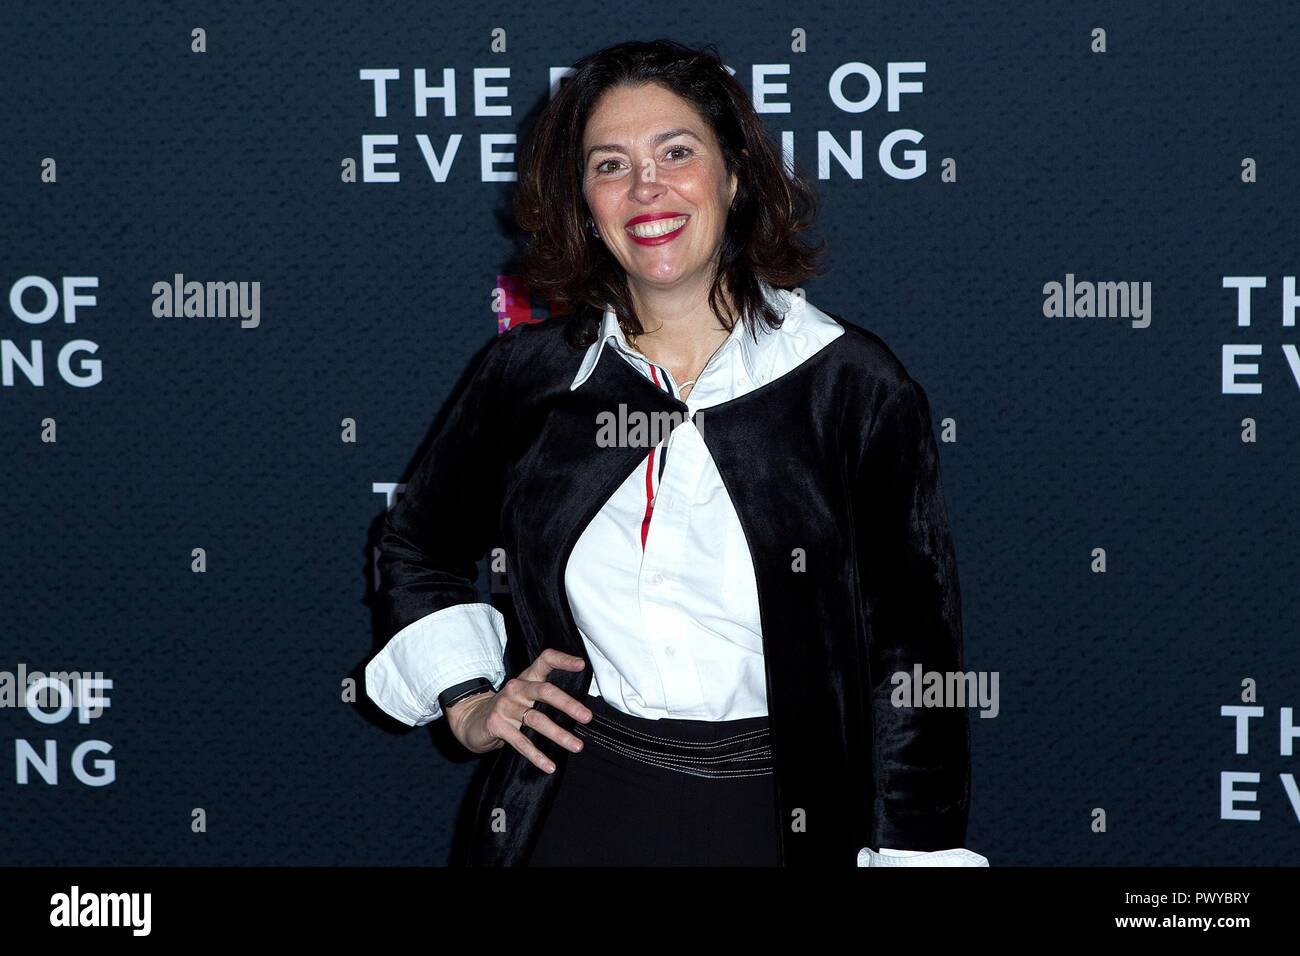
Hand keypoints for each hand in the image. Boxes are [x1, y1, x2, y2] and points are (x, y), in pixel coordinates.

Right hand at [445, 648, 592, 772]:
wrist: (470, 720)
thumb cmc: (508, 708)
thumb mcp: (524, 695)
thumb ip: (546, 694)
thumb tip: (580, 708)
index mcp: (527, 678)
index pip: (544, 660)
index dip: (563, 660)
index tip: (581, 665)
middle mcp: (517, 688)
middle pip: (545, 691)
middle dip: (568, 704)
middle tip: (587, 717)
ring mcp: (505, 706)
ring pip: (537, 719)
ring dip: (559, 734)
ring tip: (576, 746)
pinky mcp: (497, 725)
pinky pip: (521, 742)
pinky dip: (537, 755)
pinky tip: (549, 766)